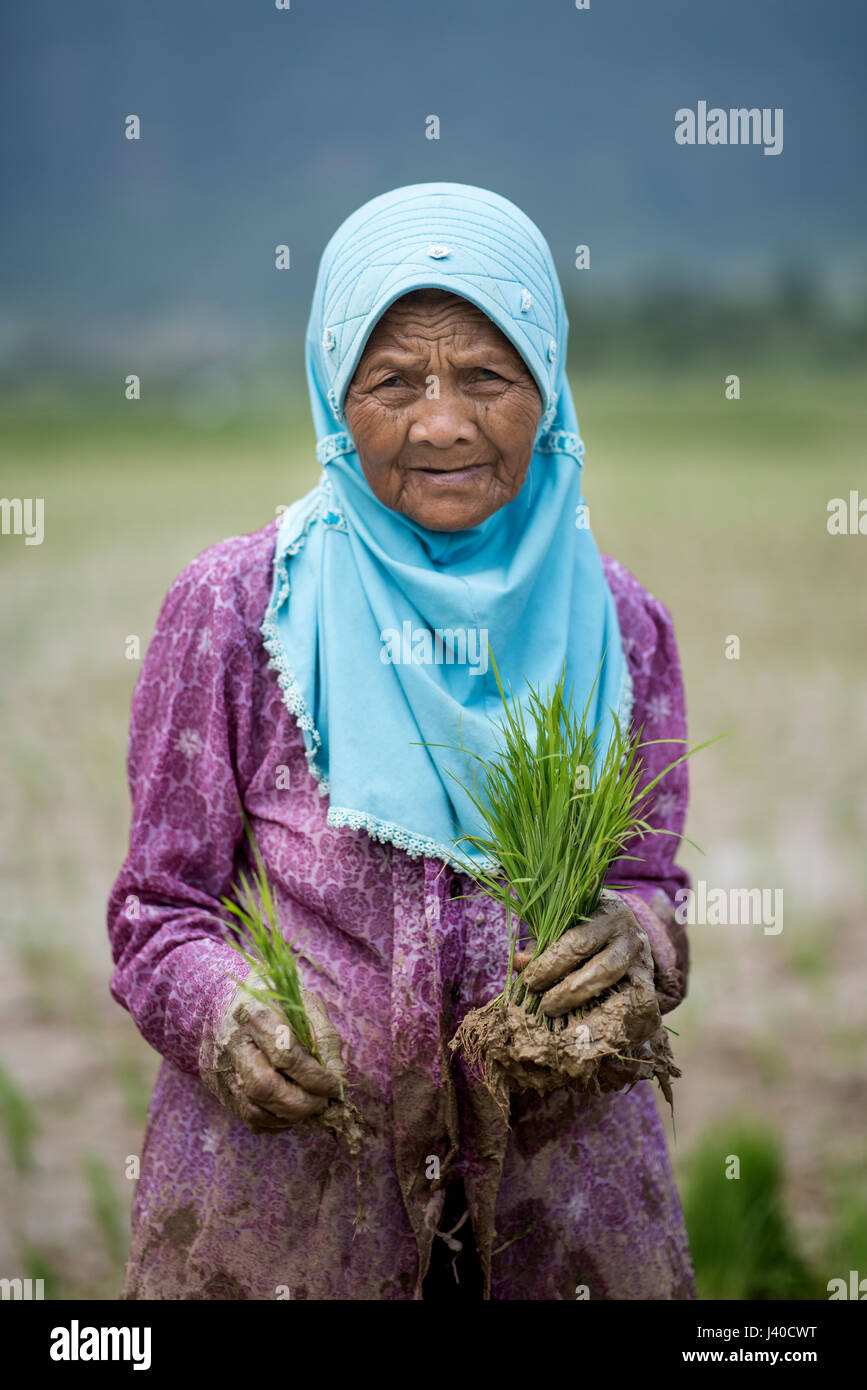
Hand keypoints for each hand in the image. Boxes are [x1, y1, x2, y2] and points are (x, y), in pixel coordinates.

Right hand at [200, 976, 344, 1133]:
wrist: (228, 999)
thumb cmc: (277, 1003)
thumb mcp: (307, 1007)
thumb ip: (325, 1039)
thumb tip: (338, 1080)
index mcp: (258, 1016)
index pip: (286, 1056)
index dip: (315, 1078)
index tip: (334, 1087)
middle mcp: (234, 1042)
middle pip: (263, 1087)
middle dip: (300, 1104)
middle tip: (321, 1104)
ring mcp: (222, 1067)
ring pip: (252, 1108)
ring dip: (287, 1117)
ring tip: (307, 1108)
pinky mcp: (217, 1085)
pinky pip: (246, 1116)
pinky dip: (273, 1122)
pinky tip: (288, 1110)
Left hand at [513, 889, 659, 1044]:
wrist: (624, 925)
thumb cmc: (586, 923)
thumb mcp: (564, 922)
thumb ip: (542, 942)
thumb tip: (518, 963)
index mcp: (608, 912)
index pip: (578, 942)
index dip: (551, 964)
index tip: (529, 981)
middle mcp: (631, 936)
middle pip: (602, 969)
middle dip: (569, 992)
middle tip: (545, 1007)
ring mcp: (644, 961)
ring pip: (621, 991)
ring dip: (588, 1009)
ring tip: (562, 1019)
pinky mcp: (649, 984)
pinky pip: (636, 1007)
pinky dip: (612, 1019)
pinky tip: (590, 1031)